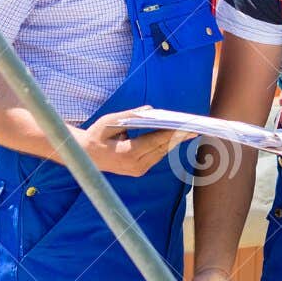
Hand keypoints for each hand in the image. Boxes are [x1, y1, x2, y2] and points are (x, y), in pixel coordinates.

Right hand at [77, 106, 196, 176]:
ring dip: (174, 142)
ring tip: (190, 131)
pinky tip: (176, 137)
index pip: (155, 141)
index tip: (186, 127)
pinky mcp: (139, 170)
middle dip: (179, 137)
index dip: (171, 133)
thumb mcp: (109, 122)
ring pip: (161, 153)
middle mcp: (135, 165)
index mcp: (128, 153)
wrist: (86, 157)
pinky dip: (165, 146)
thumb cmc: (97, 136)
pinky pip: (156, 156)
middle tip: (196, 128)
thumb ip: (130, 115)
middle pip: (162, 148)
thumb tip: (150, 110)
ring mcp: (138, 170)